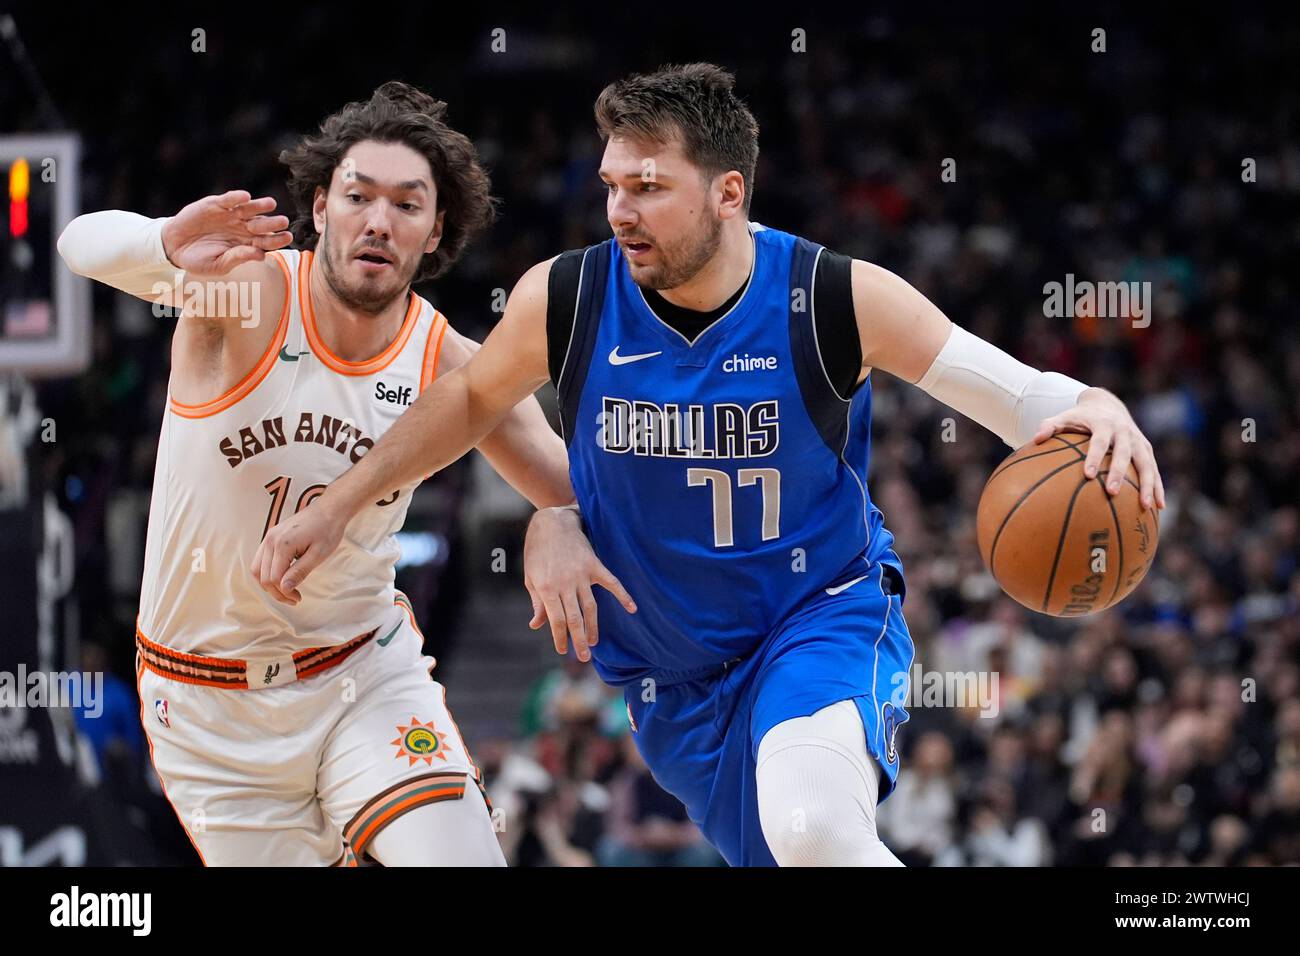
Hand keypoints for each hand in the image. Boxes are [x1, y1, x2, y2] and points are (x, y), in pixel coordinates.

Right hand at [161, 190, 291, 276]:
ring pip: (249, 209)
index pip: (267, 242)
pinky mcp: (216, 204)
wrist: (174, 247)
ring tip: (271, 204)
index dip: (278, 239)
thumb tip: (261, 256)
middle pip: (262, 224)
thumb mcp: (218, 264)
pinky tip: (245, 197)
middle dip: (272, 223)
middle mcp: (242, 228)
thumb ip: (238, 258)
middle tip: (283, 222)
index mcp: (247, 244)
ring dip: (260, 206)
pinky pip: (229, 199)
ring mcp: (230, 215)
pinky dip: (236, 197)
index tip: (288, 237)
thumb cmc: (199, 260)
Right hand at [251, 493, 348, 604]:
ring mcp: (268, 537)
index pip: (273, 578)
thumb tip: (284, 589)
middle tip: (295, 599)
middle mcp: (270, 540)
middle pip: (262, 576)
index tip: (298, 599)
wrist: (328, 510)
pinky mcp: (270, 537)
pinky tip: (283, 578)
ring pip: (257, 569)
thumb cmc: (327, 531)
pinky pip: (261, 560)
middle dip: (276, 592)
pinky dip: (268, 572)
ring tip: (287, 592)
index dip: (284, 593)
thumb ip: (300, 571)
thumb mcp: (318, 554)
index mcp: (282, 544)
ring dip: (269, 584)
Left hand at [524, 505, 635, 662]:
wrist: (552, 522)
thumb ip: (537, 602)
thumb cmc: (538, 550)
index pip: (557, 620)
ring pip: (591, 607)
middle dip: (579, 640)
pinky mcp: (594, 565)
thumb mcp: (531, 577)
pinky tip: (632, 608)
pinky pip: (611, 583)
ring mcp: (582, 574)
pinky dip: (623, 596)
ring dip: (593, 627)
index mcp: (547, 588)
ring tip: (594, 642)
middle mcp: (566, 583)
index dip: (560, 637)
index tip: (563, 650)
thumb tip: (536, 624)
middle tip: (584, 657)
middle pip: (575, 619)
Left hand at [1032, 387, 1164, 510]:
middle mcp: (1125, 432)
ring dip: (1147, 485)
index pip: (1099, 442)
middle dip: (1119, 474)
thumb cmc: (1081, 417)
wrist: (1107, 405)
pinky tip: (1158, 507)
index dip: (1095, 458)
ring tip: (1145, 506)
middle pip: (1124, 454)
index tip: (1088, 475)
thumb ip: (1050, 426)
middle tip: (1112, 493)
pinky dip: (1157, 487)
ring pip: (1146, 464)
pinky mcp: (1146, 450)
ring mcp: (1138, 441)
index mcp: (1104, 424)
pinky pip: (1154, 470)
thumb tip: (1035, 439)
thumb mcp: (1065, 417)